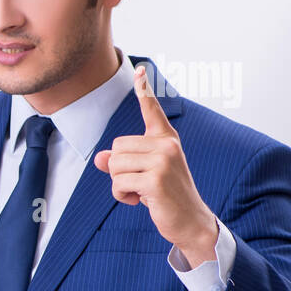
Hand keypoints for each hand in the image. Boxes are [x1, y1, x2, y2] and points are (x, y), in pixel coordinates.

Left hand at [93, 66, 217, 263]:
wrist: (190, 221)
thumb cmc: (165, 196)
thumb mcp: (142, 175)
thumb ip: (120, 163)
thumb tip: (99, 158)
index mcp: (166, 139)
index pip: (152, 110)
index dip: (144, 89)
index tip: (140, 69)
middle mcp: (166, 145)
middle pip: (116, 147)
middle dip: (119, 170)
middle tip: (139, 183)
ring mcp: (162, 161)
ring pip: (115, 166)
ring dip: (120, 185)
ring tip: (141, 192)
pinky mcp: (155, 179)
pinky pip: (118, 183)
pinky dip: (122, 196)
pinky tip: (140, 201)